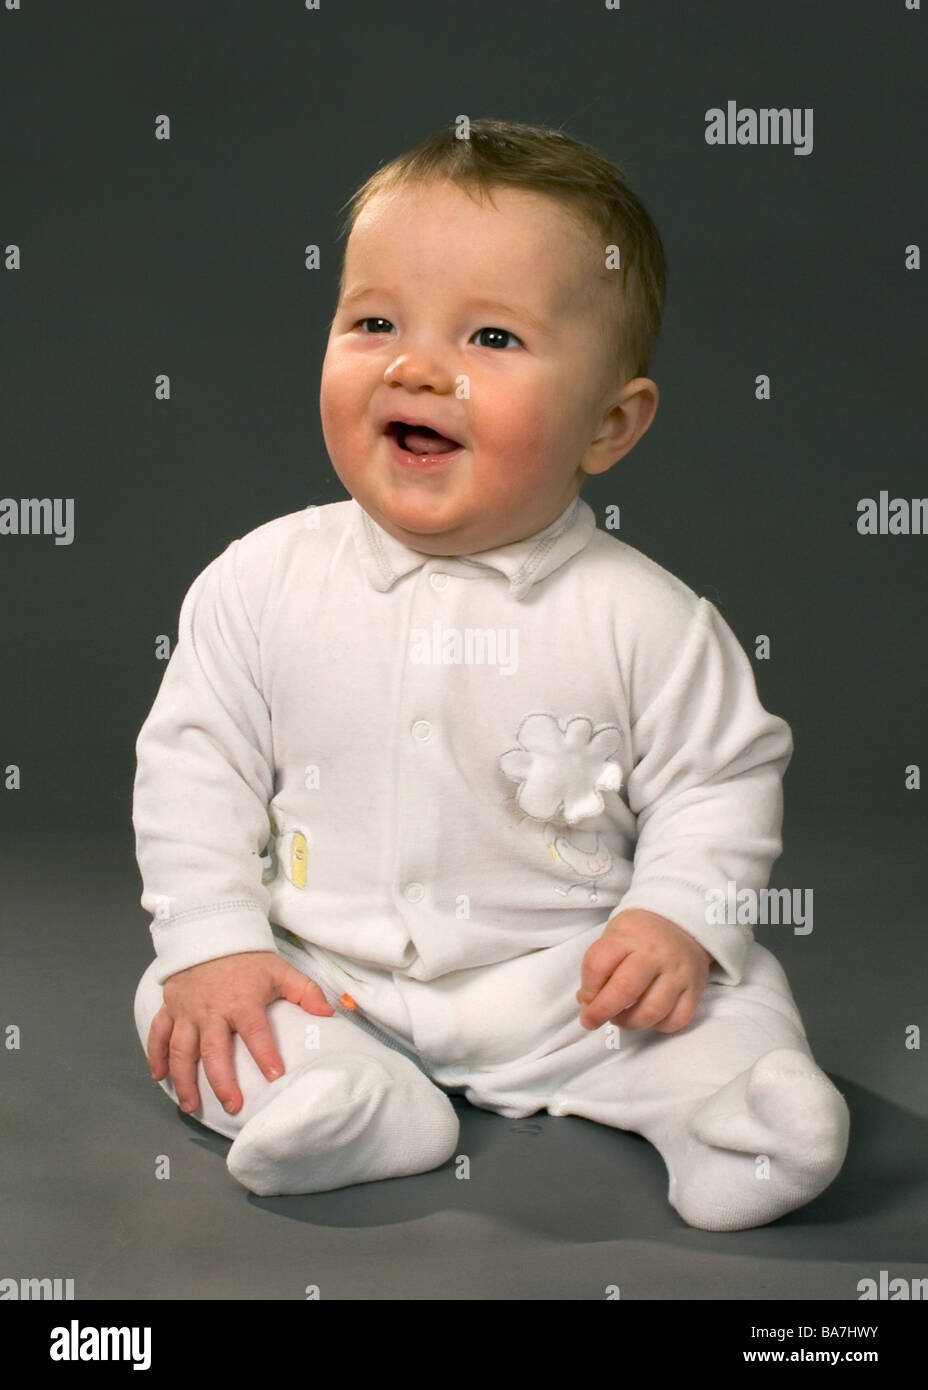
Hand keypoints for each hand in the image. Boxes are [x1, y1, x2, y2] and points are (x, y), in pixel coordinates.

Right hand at [148, 950, 334, 1116]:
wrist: (210, 934)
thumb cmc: (248, 959)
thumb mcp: (280, 970)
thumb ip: (305, 992)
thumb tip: (328, 1014)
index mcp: (242, 1001)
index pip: (255, 1031)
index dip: (265, 1053)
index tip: (274, 1076)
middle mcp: (211, 1010)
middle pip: (213, 1051)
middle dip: (222, 1081)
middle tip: (232, 1106)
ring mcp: (187, 1011)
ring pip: (182, 1050)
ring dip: (185, 1080)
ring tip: (191, 1105)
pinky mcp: (170, 1008)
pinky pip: (158, 1035)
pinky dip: (156, 1056)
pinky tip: (160, 1077)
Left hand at [575, 908, 711, 1033]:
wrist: (682, 923)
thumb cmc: (640, 935)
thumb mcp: (614, 936)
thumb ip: (599, 967)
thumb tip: (587, 1002)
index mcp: (628, 937)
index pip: (598, 964)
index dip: (587, 989)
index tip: (585, 1000)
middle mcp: (655, 954)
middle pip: (625, 989)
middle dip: (602, 1012)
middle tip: (591, 1021)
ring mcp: (677, 972)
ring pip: (652, 1011)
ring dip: (629, 1023)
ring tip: (622, 1018)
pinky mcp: (694, 989)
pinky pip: (677, 1020)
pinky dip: (659, 1026)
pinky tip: (649, 1017)